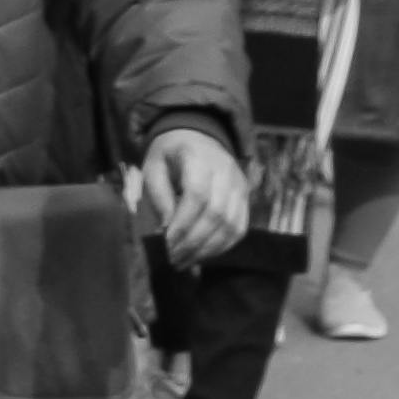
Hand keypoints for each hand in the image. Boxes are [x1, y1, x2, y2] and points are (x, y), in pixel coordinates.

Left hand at [139, 124, 247, 265]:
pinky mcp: (245, 198)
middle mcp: (226, 172)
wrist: (197, 136)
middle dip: (193, 242)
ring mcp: (240, 186)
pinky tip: (202, 255)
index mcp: (199, 159)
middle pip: (217, 214)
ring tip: (184, 262)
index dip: (182, 224)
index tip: (165, 243)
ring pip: (232, 225)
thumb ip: (158, 196)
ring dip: (208, 249)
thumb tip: (165, 229)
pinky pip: (240, 228)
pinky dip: (222, 246)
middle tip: (172, 260)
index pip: (197, 196)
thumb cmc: (169, 155)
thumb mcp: (153, 168)